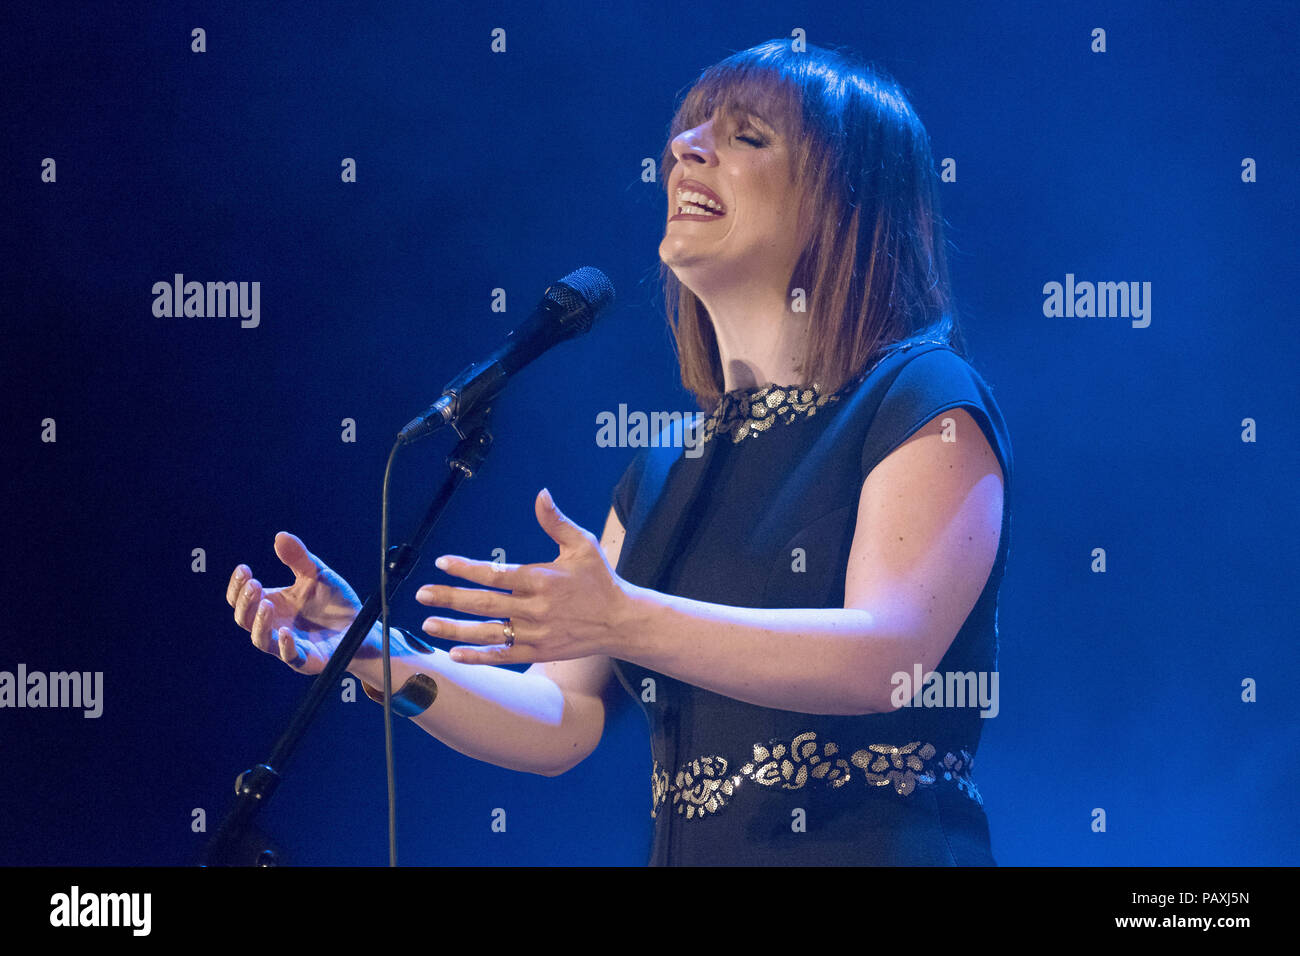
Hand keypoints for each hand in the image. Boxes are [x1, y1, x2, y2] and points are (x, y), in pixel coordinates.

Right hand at [227, 532, 369, 673]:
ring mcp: (287, 643)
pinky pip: (289, 656)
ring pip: (259, 640)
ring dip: (259, 623)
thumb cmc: (335, 602)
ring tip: (266, 604)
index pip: (241, 597)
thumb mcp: (318, 575)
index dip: (237, 585)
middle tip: (254, 583)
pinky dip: (285, 645)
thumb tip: (280, 536)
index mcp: (273, 604)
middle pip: (244, 618)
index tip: (244, 568)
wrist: (361, 626)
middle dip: (244, 601)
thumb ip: (299, 558)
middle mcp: (274, 625)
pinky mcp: (305, 658)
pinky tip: (287, 631)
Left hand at [415, 488, 632, 664]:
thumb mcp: (583, 544)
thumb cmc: (599, 579)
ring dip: (455, 629)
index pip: (496, 574)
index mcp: (542, 579)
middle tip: (422, 594)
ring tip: (428, 624)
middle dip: (450, 598)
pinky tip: (453, 654)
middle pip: (484, 604)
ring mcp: (536, 633)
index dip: (467, 568)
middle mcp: (536, 608)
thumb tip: (540, 494)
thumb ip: (556, 521)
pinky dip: (478, 657)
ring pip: (488, 633)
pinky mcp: (539, 652)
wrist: (621, 621)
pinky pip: (503, 655)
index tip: (442, 563)